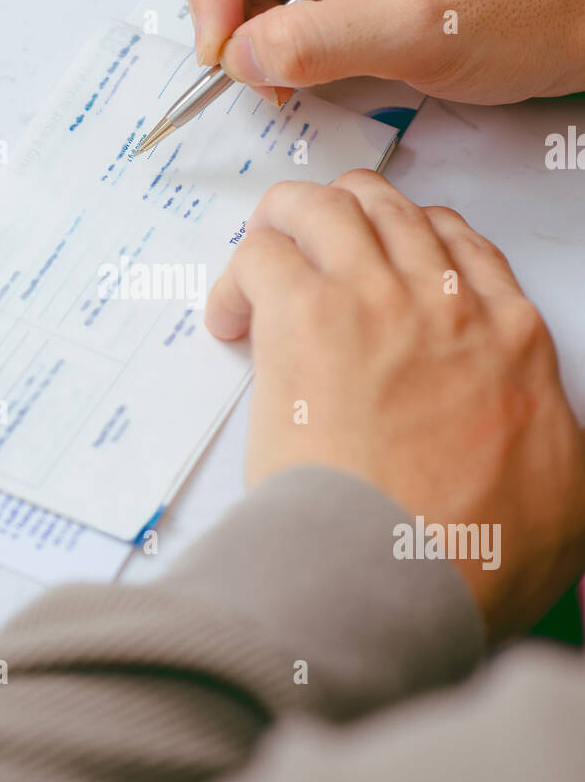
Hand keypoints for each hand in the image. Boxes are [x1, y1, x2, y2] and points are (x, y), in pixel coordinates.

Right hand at [177, 0, 584, 104]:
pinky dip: (271, 37)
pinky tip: (300, 65)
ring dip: (249, 29)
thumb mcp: (415, 29)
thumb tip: (239, 55)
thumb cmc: (515, 9)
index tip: (223, 40)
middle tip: (251, 67)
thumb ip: (319, 42)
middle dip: (226, 6)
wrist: (559, 28)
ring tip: (286, 73)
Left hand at [205, 170, 584, 641]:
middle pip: (389, 209)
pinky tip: (230, 321)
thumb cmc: (470, 558)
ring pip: (325, 206)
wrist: (403, 576)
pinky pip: (264, 251)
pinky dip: (239, 274)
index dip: (411, 244)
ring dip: (285, 222)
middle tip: (307, 253)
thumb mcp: (564, 500)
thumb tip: (542, 454)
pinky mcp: (309, 315)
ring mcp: (377, 299)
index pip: (462, 248)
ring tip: (257, 268)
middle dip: (343, 215)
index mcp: (511, 340)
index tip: (378, 271)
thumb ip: (554, 454)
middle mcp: (447, 303)